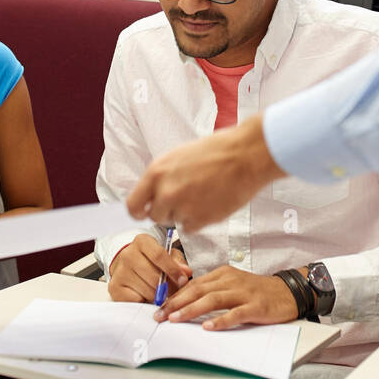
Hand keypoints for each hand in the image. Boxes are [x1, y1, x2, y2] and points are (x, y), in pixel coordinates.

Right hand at [107, 233, 192, 302]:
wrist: (128, 265)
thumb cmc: (151, 260)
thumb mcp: (168, 255)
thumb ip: (178, 263)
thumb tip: (186, 272)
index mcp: (142, 241)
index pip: (159, 255)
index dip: (173, 270)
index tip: (183, 281)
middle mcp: (128, 254)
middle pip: (154, 277)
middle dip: (168, 288)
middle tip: (175, 292)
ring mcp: (119, 271)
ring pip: (147, 291)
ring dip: (159, 297)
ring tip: (161, 294)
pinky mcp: (114, 287)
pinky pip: (137, 301)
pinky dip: (145, 302)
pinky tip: (147, 296)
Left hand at [127, 115, 286, 229]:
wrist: (246, 155)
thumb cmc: (217, 150)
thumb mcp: (179, 156)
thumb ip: (163, 177)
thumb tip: (155, 193)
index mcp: (157, 172)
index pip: (133, 205)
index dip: (139, 211)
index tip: (146, 211)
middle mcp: (166, 192)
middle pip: (155, 216)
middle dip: (167, 211)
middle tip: (185, 198)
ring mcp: (183, 208)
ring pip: (175, 221)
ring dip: (186, 213)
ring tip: (204, 195)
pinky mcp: (201, 220)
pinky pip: (191, 227)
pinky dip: (199, 220)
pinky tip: (211, 202)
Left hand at [155, 265, 299, 329]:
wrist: (287, 292)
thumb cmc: (256, 290)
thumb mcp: (232, 284)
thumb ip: (212, 289)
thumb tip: (185, 300)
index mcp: (223, 274)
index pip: (194, 284)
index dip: (175, 296)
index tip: (159, 307)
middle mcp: (231, 280)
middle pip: (199, 290)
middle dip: (177, 303)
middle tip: (160, 315)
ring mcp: (243, 293)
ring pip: (213, 300)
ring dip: (192, 310)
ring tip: (176, 319)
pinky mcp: (255, 306)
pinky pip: (235, 313)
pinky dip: (220, 320)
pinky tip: (208, 327)